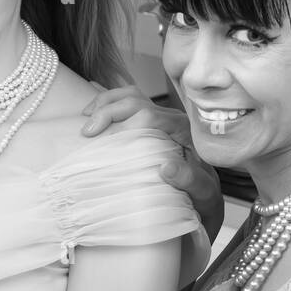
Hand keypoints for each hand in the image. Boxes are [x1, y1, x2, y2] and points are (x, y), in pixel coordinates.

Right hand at [80, 83, 223, 241]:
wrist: (205, 195)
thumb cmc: (203, 195)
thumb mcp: (203, 193)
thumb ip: (191, 180)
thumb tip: (166, 167)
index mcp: (184, 130)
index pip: (149, 116)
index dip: (123, 125)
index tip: (102, 142)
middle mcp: (172, 118)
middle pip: (135, 100)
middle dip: (107, 111)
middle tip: (87, 132)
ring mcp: (160, 117)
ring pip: (130, 95)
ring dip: (105, 102)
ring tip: (86, 117)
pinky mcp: (150, 121)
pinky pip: (128, 102)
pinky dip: (108, 102)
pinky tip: (93, 109)